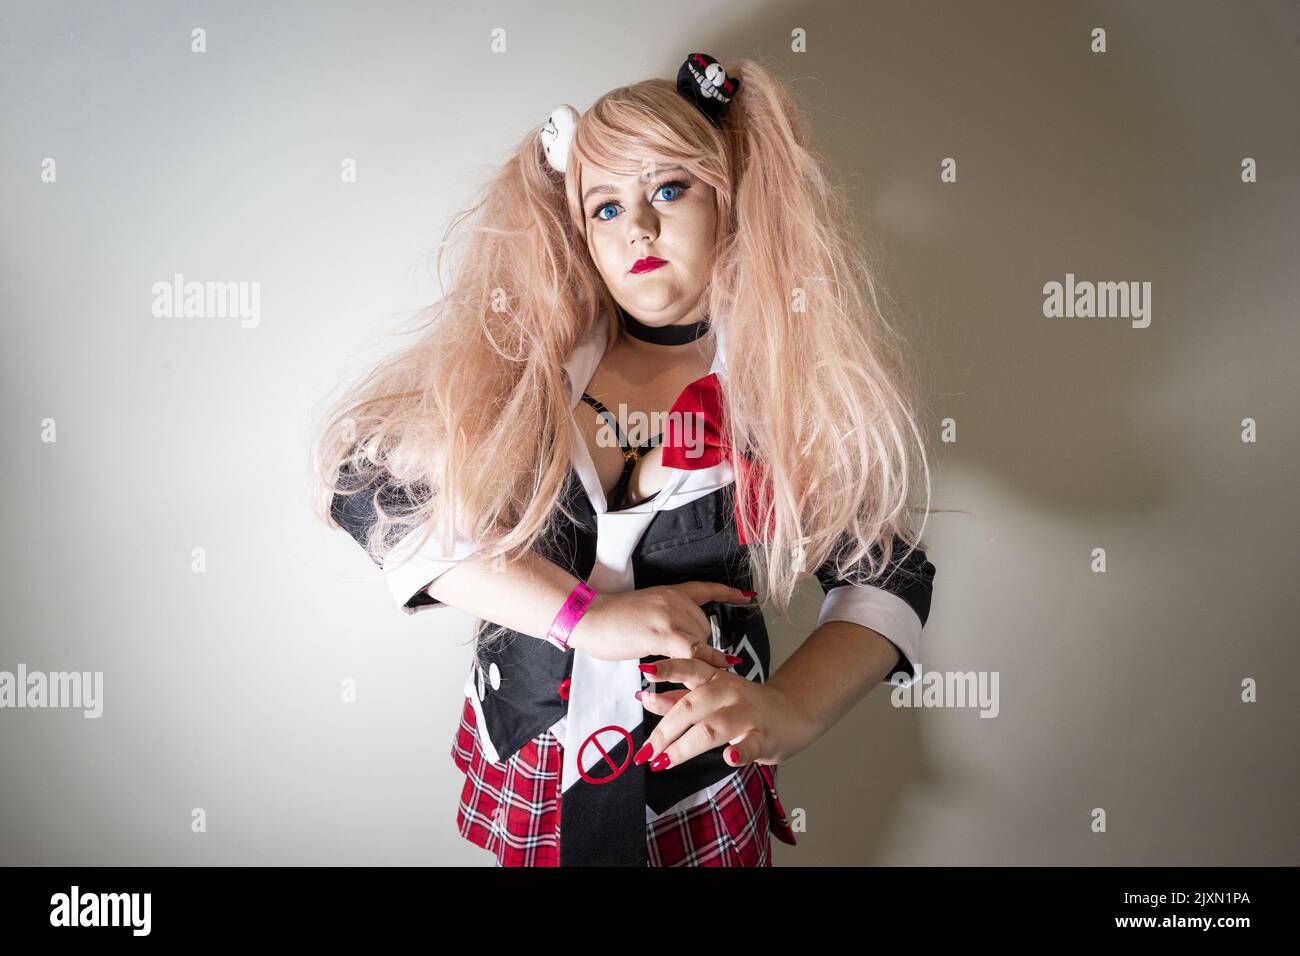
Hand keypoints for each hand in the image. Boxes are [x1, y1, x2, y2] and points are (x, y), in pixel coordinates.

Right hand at [566, 581, 753, 668]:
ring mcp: (669, 615)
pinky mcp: (662, 633)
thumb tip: (677, 636)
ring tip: (684, 670)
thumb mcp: (645, 610)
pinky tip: (710, 670)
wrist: (588, 617)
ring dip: (699, 659)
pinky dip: (703, 662)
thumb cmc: (609, 620)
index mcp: (670, 592)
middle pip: (706, 627)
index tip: (749, 597)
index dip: (729, 594)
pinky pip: (692, 651)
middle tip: (682, 661)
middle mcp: (675, 600)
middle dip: (701, 646)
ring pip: (701, 640)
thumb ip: (665, 618)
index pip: (706, 589)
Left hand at [634, 658, 807, 771]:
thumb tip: (644, 698)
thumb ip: (678, 697)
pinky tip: (729, 757)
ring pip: (712, 728)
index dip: (667, 669)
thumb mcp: (710, 695)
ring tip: (664, 762)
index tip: (644, 671)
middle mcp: (729, 692)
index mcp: (714, 679)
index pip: (689, 668)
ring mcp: (748, 714)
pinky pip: (751, 744)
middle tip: (645, 753)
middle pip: (692, 707)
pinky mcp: (764, 737)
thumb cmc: (743, 707)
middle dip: (664, 732)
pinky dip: (740, 751)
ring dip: (685, 747)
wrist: (792, 714)